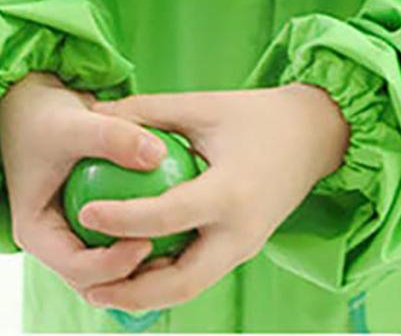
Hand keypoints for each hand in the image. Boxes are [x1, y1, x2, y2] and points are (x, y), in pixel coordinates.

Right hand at [0, 72, 168, 299]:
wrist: (33, 107)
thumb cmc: (47, 115)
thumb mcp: (74, 123)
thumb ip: (113, 137)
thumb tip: (159, 154)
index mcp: (37, 233)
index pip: (77, 269)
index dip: (114, 265)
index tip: (148, 240)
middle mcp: (54, 243)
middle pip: (97, 280)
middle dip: (134, 276)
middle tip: (174, 253)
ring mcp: (72, 234)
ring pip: (112, 266)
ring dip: (144, 263)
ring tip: (184, 245)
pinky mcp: (91, 221)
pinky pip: (121, 237)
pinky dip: (145, 233)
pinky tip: (182, 222)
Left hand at [72, 83, 350, 313]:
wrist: (314, 136)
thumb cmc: (254, 114)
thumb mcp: (203, 105)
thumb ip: (150, 111)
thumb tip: (96, 111)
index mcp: (231, 192)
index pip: (169, 215)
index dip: (123, 218)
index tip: (85, 214)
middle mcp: (241, 232)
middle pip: (181, 281)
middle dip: (133, 292)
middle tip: (88, 287)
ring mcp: (246, 247)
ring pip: (189, 287)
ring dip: (146, 295)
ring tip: (102, 290)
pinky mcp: (244, 250)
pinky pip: (200, 274)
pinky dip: (166, 280)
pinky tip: (133, 271)